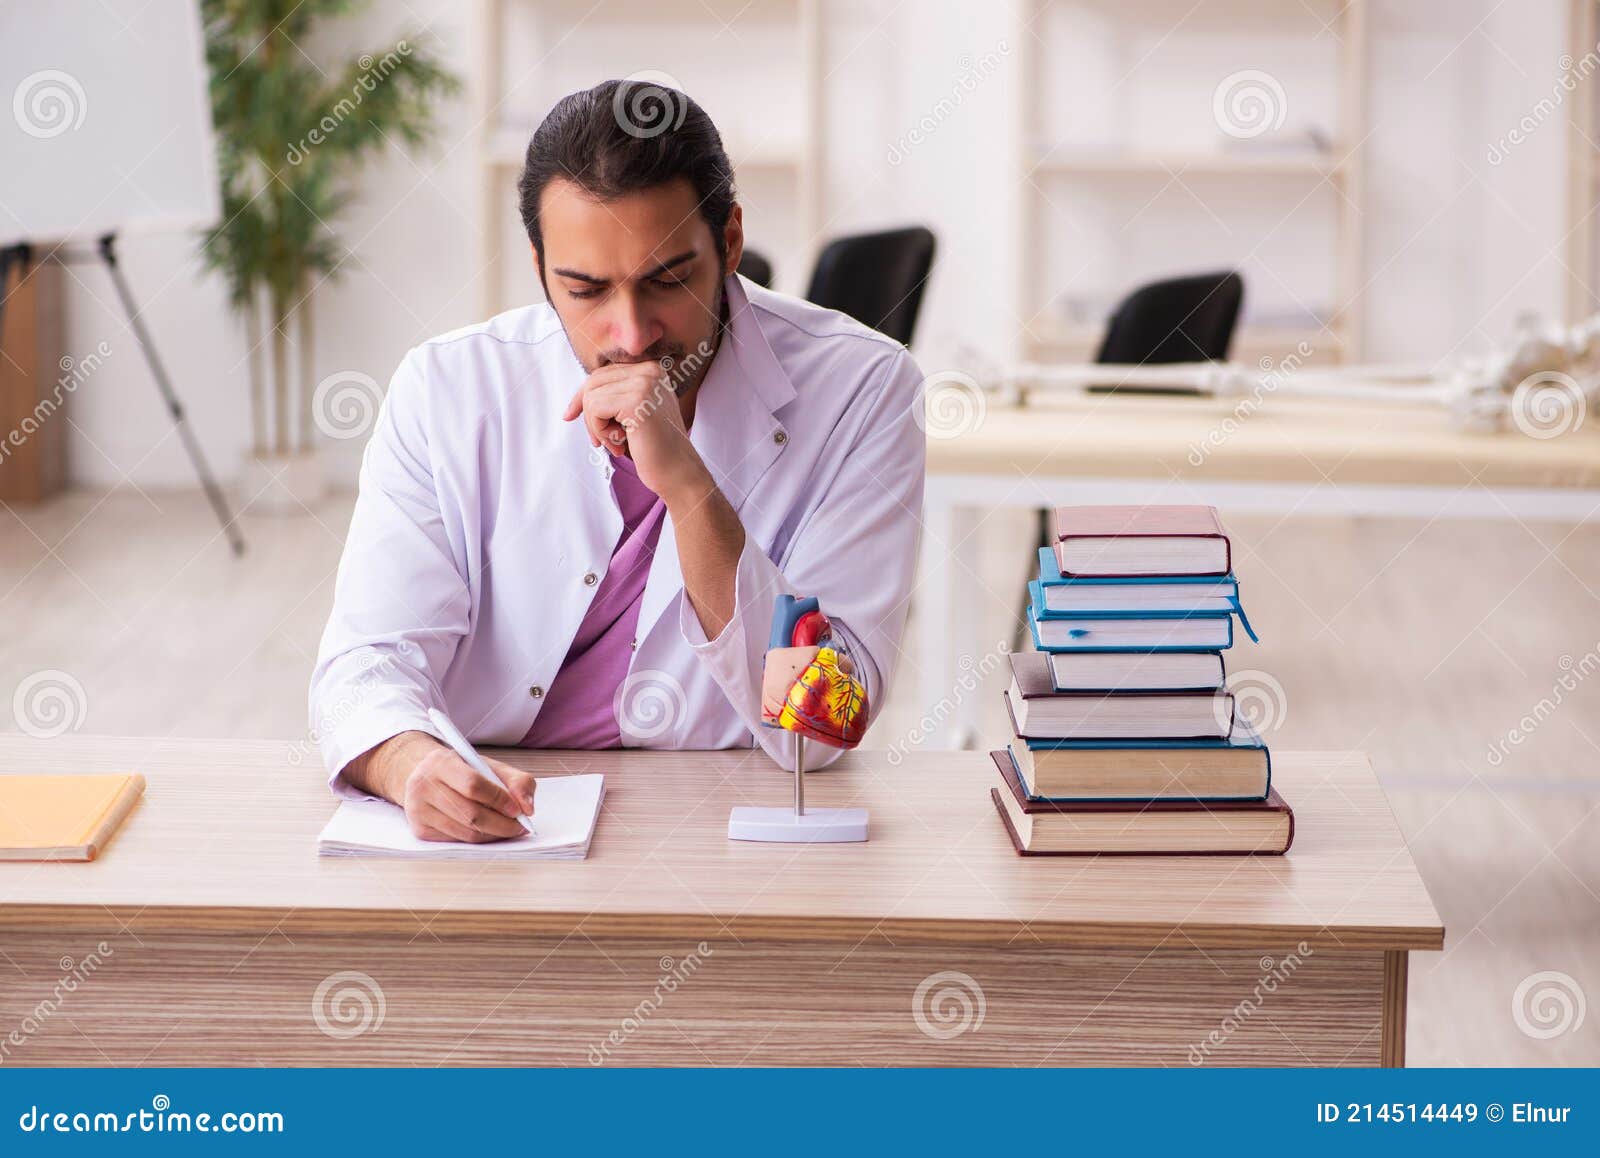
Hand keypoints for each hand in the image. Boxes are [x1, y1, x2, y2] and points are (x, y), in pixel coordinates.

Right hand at [395, 744, 537, 842]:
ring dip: (493, 835)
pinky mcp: (420, 829)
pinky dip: (478, 839)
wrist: (427, 776)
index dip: (499, 800)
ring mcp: (418, 810)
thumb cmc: (463, 771)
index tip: (518, 810)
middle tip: (520, 827)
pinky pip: (457, 841)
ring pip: (465, 832)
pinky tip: (488, 832)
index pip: (473, 785)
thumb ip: (517, 781)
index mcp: (441, 763)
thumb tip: (528, 808)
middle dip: (502, 824)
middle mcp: (423, 786)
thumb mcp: (490, 766)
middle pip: (470, 814)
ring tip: (508, 829)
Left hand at [562, 360, 707, 500]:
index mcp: (651, 370)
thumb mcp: (632, 414)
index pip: (601, 374)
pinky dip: (600, 432)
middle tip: (601, 441)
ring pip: (591, 397)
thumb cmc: (654, 449)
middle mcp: (650, 371)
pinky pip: (595, 409)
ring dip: (596, 427)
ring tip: (616, 443)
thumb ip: (613, 397)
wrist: (678, 474)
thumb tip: (575, 400)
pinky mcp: (636, 402)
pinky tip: (619, 445)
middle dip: (589, 415)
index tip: (570, 416)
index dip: (582, 397)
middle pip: (593, 382)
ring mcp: (644, 384)